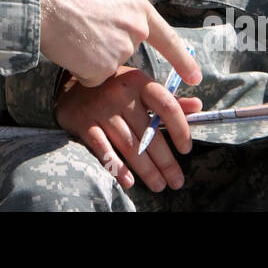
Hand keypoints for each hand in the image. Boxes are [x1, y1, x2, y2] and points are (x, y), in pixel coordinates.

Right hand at [37, 0, 201, 88]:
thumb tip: (123, 31)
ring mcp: (121, 51)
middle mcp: (136, 30)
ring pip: (107, 66)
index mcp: (139, 9)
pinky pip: (93, 78)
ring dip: (90, 58)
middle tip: (83, 31)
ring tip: (74, 36)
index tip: (197, 78)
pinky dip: (80, 70)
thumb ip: (122, 16)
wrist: (46, 4)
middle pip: (125, 52)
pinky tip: (71, 50)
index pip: (168, 39)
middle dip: (104, 47)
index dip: (183, 60)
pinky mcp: (104, 70)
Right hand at [55, 66, 202, 192]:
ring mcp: (101, 109)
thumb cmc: (113, 88)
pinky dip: (116, 167)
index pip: (167, 105)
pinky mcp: (83, 123)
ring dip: (146, 170)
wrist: (69, 86)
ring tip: (158, 186)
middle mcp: (121, 94)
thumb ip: (167, 99)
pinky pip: (102, 149)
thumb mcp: (139, 86)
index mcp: (139, 82)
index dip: (181, 129)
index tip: (186, 149)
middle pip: (149, 134)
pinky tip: (128, 181)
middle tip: (176, 181)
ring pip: (130, 145)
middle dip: (165, 161)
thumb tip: (198, 107)